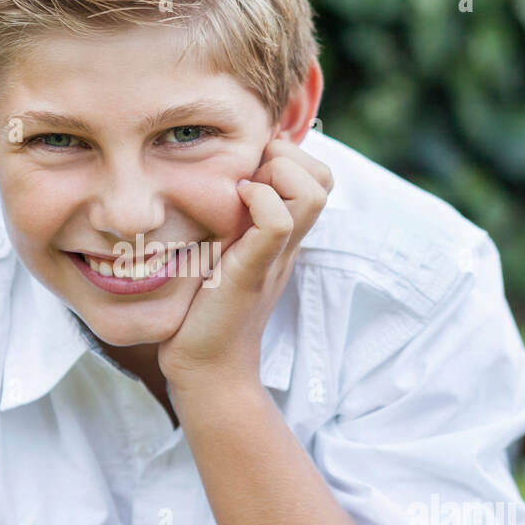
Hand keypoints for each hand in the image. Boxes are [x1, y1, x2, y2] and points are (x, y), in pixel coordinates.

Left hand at [157, 137, 333, 387]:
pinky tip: (231, 211)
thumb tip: (207, 186)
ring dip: (277, 176)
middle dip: (287, 157)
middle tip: (248, 178)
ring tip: (242, 194)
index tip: (246, 171)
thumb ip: (223, 223)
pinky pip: (279, 221)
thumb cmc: (201, 311)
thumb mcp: (217, 253)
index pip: (316, 174)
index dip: (287, 155)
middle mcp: (287, 241)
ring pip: (312, 192)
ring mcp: (276, 255)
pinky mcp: (255, 270)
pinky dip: (259, 202)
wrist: (205, 368)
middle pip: (323, 176)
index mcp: (281, 234)